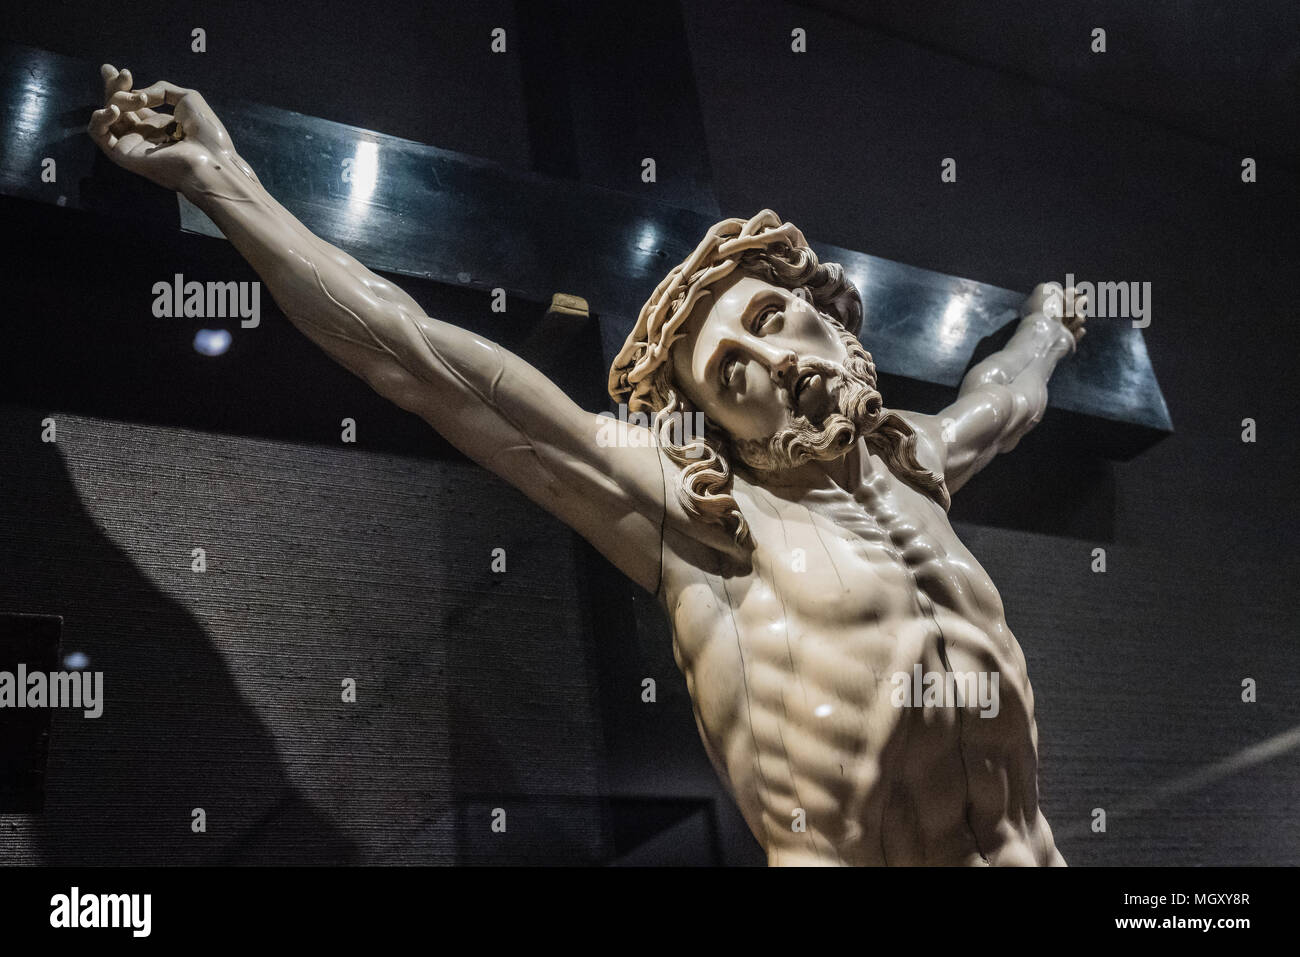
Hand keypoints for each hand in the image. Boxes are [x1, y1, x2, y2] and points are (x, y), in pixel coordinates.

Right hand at [87, 64, 237, 192]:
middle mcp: (143, 135)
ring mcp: (133, 145)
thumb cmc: (208, 134)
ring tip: (136, 98)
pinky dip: (99, 119)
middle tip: (124, 74)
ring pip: (107, 117)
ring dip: (114, 99)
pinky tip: (114, 110)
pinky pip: (99, 135)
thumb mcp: (188, 99)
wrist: (212, 160)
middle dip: (115, 87)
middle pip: (116, 107)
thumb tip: (137, 93)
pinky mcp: (124, 156)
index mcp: (159, 125)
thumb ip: (161, 89)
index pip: (132, 104)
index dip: (122, 86)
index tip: (124, 72)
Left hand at [1022, 281, 1086, 349]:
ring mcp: (1054, 333)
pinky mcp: (1062, 344)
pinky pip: (1072, 338)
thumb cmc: (1044, 310)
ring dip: (1078, 318)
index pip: (1056, 301)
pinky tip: (1081, 330)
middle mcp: (1047, 321)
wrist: (1046, 331)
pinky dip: (1078, 334)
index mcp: (1040, 309)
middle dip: (1077, 304)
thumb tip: (1065, 299)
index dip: (1067, 294)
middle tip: (1084, 299)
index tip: (1076, 290)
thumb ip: (1054, 289)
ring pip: (1071, 324)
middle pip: (1066, 311)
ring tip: (1080, 317)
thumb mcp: (1044, 290)